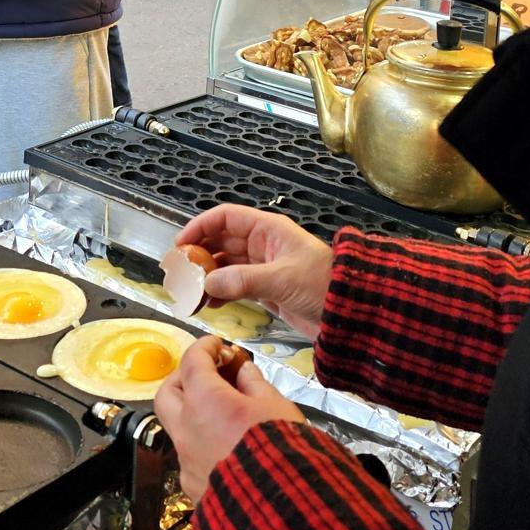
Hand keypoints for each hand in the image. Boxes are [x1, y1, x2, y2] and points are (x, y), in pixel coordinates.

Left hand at [155, 336, 304, 501]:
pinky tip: (227, 447)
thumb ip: (255, 384)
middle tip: (206, 373)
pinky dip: (203, 445)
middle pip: (168, 392)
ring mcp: (187, 463)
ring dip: (193, 415)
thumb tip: (243, 372)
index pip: (192, 361)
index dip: (205, 347)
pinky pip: (191, 459)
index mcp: (205, 402)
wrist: (285, 514)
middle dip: (184, 378)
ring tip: (223, 413)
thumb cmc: (284, 453)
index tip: (217, 345)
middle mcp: (187, 431)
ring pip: (178, 429)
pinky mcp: (194, 490)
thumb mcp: (277, 406)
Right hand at [177, 205, 332, 338]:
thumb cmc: (323, 284)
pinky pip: (234, 285)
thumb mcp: (282, 279)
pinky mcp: (265, 289)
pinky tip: (208, 303)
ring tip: (189, 291)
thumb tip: (207, 285)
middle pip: (221, 241)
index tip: (181, 244)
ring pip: (225, 265)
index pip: (225, 218)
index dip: (200, 226)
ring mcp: (262, 267)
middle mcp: (262, 244)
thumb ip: (243, 280)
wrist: (350, 312)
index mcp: (268, 229)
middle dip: (199, 254)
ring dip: (207, 276)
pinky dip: (219, 292)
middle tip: (179, 272)